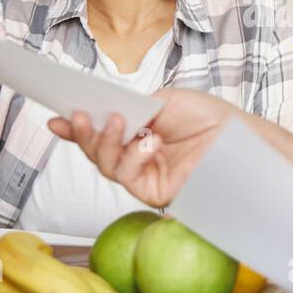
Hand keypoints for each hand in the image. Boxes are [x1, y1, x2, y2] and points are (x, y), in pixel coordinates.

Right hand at [47, 88, 237, 207]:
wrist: (236, 135)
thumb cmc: (207, 117)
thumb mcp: (162, 100)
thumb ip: (131, 107)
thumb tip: (103, 112)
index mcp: (137, 131)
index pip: (100, 131)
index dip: (76, 127)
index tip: (56, 117)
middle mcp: (137, 155)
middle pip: (97, 151)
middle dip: (84, 134)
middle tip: (79, 116)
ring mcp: (143, 175)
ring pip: (106, 166)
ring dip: (107, 143)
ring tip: (120, 123)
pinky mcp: (153, 192)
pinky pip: (127, 177)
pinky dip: (132, 157)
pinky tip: (148, 142)